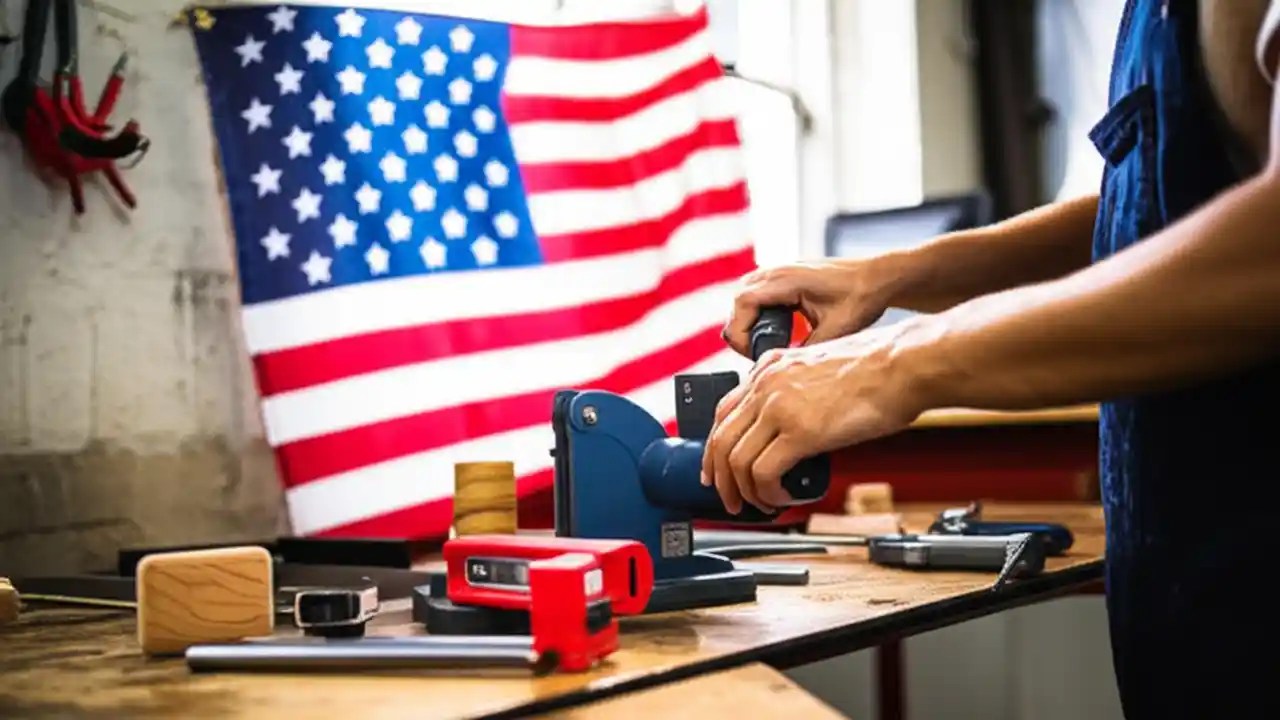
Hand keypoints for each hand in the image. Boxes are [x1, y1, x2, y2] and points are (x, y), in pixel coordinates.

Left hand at [701, 325, 928, 513]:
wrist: (904, 364)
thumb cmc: (880, 367)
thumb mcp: (821, 369)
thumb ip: (798, 391)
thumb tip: (793, 427)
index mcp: (770, 367)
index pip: (723, 411)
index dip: (715, 446)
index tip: (718, 468)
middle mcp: (767, 384)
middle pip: (721, 439)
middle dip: (720, 477)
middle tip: (729, 497)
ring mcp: (780, 407)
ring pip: (736, 460)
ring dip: (742, 491)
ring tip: (759, 504)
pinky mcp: (800, 431)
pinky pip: (763, 473)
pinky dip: (766, 492)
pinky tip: (781, 497)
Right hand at [722, 260, 894, 357]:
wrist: (879, 278)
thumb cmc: (862, 297)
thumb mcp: (835, 331)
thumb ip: (804, 349)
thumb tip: (781, 368)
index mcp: (787, 280)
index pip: (743, 302)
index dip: (741, 331)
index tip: (753, 353)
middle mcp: (778, 271)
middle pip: (737, 301)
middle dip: (742, 330)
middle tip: (759, 353)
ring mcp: (780, 272)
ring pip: (745, 298)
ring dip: (749, 322)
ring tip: (766, 344)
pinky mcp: (785, 278)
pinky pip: (758, 295)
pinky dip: (759, 314)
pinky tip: (778, 331)